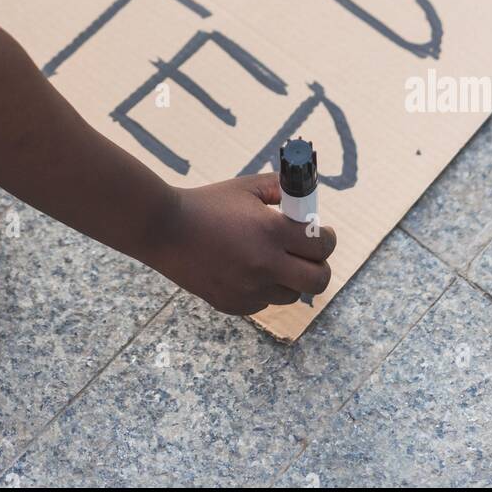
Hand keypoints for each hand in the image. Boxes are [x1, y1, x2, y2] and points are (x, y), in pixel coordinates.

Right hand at [150, 173, 335, 314]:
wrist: (165, 230)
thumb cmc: (207, 204)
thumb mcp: (246, 187)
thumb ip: (280, 189)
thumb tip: (304, 199)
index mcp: (272, 232)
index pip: (321, 245)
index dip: (327, 239)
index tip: (322, 233)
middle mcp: (265, 265)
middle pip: (318, 281)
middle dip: (319, 266)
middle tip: (309, 255)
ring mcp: (249, 290)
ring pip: (291, 294)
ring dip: (290, 279)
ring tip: (273, 260)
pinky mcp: (233, 304)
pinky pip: (263, 302)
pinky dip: (263, 289)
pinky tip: (247, 269)